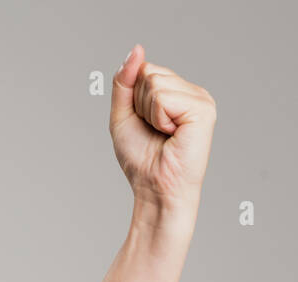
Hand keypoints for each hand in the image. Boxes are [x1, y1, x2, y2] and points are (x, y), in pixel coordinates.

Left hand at [110, 45, 216, 215]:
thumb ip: (124, 83)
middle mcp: (192, 91)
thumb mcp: (123, 116)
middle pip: (148, 73)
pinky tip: (171, 134)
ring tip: (162, 133)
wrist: (154, 188)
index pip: (144, 70)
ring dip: (148, 114)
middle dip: (139, 105)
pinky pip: (163, 98)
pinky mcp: (203, 108)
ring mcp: (200, 98)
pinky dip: (157, 119)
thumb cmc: (141, 159)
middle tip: (153, 131)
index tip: (143, 123)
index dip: (132, 98)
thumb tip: (136, 49)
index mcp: (176, 91)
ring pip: (154, 84)